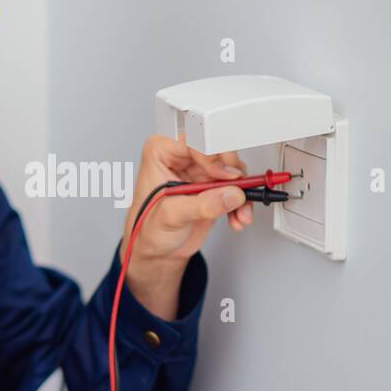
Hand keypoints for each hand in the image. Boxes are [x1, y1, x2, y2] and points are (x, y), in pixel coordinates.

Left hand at [116, 133, 252, 318]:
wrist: (157, 250)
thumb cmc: (148, 229)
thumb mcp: (170, 216)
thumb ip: (201, 205)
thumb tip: (231, 195)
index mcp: (162, 152)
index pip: (194, 140)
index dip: (213, 157)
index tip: (225, 176)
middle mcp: (182, 157)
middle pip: (219, 152)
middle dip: (232, 175)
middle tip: (236, 193)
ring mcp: (200, 170)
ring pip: (233, 169)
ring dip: (241, 192)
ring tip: (238, 213)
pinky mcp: (214, 186)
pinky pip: (237, 187)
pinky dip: (242, 203)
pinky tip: (237, 217)